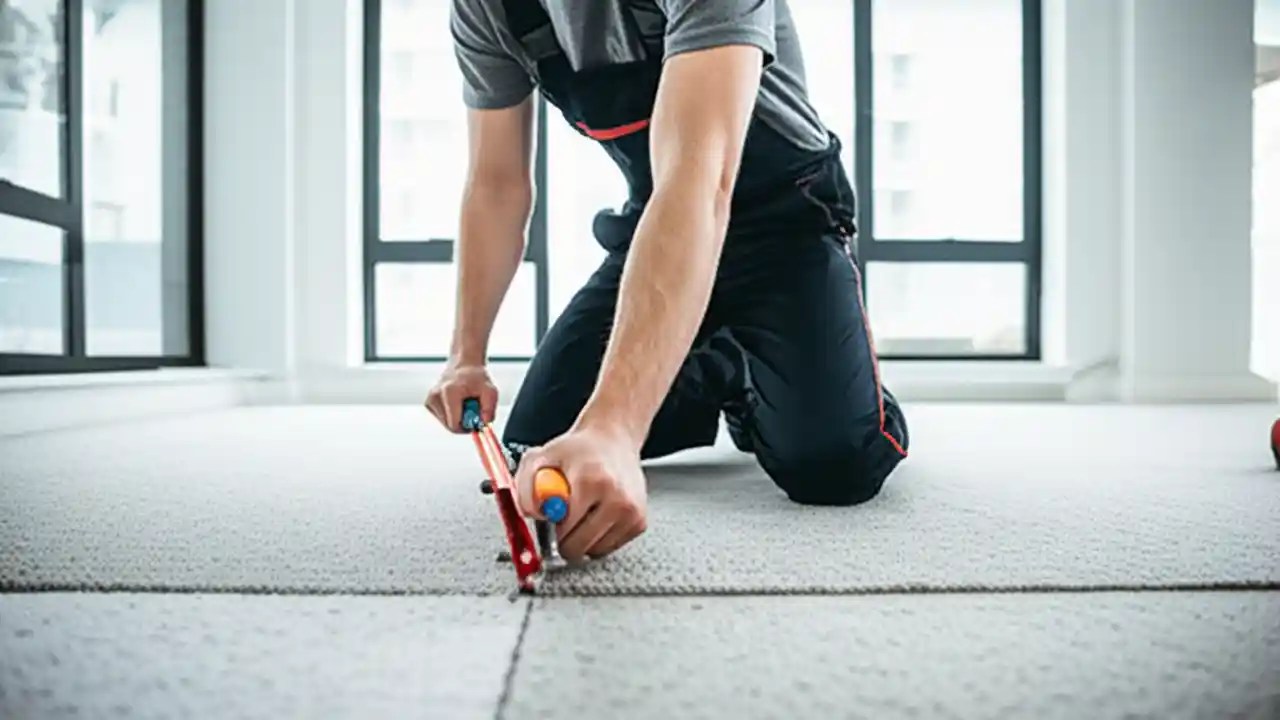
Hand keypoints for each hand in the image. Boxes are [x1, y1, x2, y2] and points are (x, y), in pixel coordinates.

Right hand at [424, 360, 497, 431]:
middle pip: (450, 425)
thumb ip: (489, 409)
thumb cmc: (476, 377)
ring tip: (464, 402)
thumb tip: (484, 424)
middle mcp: (436, 395)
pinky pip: (443, 418)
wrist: (464, 364)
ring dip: (458, 417)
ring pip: (446, 423)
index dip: (467, 426)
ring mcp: (430, 399)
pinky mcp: (429, 403)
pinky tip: (457, 402)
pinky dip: (452, 414)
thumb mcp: (490, 391)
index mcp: (449, 392)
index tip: (475, 419)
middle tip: (472, 408)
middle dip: (463, 421)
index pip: (454, 424)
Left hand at [514, 423, 647, 563]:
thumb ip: (526, 487)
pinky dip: (598, 537)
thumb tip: (532, 515)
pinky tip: (597, 514)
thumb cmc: (577, 451)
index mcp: (590, 481)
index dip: (550, 527)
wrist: (613, 440)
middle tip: (563, 515)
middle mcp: (616, 498)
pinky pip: (608, 547)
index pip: (563, 530)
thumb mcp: (541, 458)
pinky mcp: (639, 522)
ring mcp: (631, 513)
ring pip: (593, 551)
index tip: (550, 517)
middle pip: (577, 546)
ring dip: (582, 537)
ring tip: (582, 510)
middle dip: (563, 537)